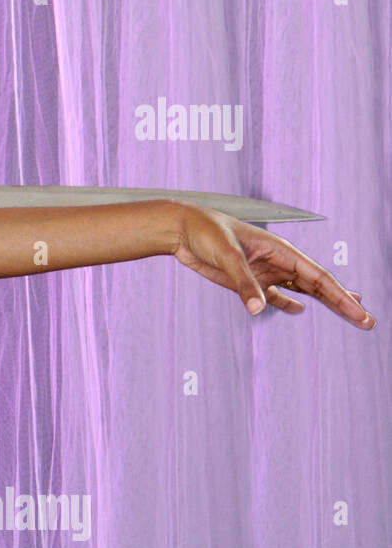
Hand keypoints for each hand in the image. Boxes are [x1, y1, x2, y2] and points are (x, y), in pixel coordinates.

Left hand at [171, 201, 373, 328]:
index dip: (342, 297)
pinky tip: (298, 310)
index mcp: (281, 251)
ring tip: (347, 310)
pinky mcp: (246, 279)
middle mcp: (277, 261)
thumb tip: (258, 309)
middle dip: (341, 302)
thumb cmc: (206, 232)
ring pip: (300, 289)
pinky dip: (286, 303)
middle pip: (317, 286)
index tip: (361, 312)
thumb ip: (243, 283)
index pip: (320, 278)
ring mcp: (263, 271)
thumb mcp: (227, 256)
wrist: (181, 228)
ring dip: (322, 300)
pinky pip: (274, 293)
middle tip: (366, 319)